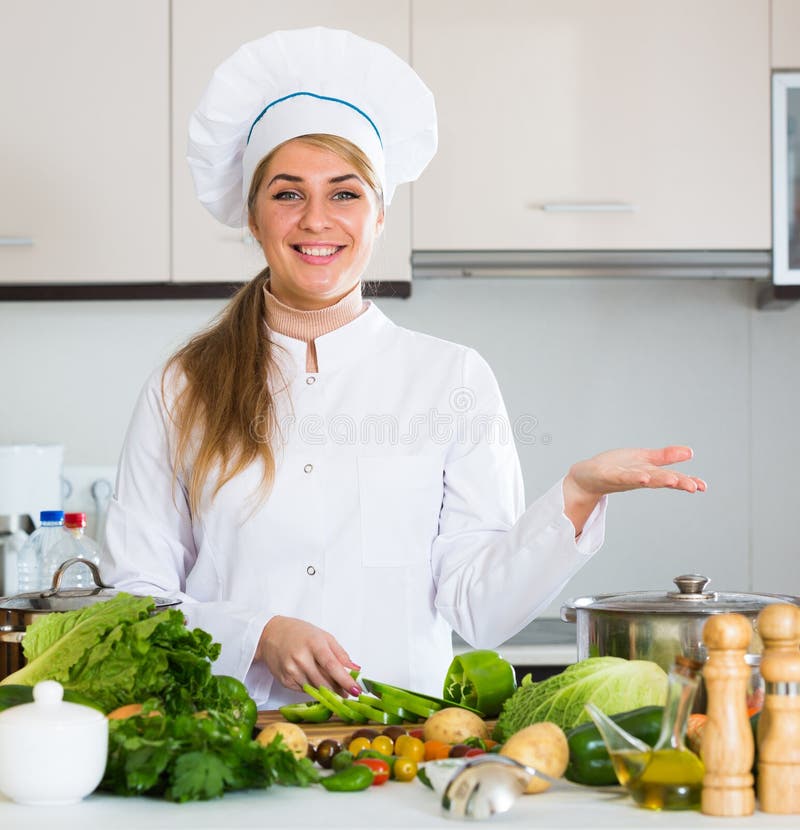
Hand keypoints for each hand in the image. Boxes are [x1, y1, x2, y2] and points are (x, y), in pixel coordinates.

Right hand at [256, 616, 360, 697]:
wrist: (271, 634)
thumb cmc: (300, 633)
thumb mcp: (323, 636)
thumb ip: (340, 653)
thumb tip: (355, 669)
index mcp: (314, 643)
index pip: (332, 666)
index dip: (345, 680)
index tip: (356, 690)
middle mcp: (301, 658)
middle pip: (324, 682)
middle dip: (339, 690)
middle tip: (348, 693)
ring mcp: (291, 670)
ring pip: (315, 689)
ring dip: (327, 692)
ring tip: (335, 689)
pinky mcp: (285, 680)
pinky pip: (304, 690)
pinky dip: (313, 688)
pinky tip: (314, 681)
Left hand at [563, 445, 706, 534]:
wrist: (586, 477)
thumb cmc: (615, 467)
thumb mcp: (643, 459)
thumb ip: (665, 457)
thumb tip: (690, 452)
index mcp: (648, 472)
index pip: (670, 477)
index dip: (687, 481)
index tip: (703, 487)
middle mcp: (637, 477)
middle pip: (659, 479)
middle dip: (676, 482)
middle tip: (693, 486)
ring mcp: (623, 477)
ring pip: (642, 478)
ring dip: (656, 480)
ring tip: (672, 480)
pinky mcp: (608, 475)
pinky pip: (621, 476)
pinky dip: (632, 477)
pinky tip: (642, 477)